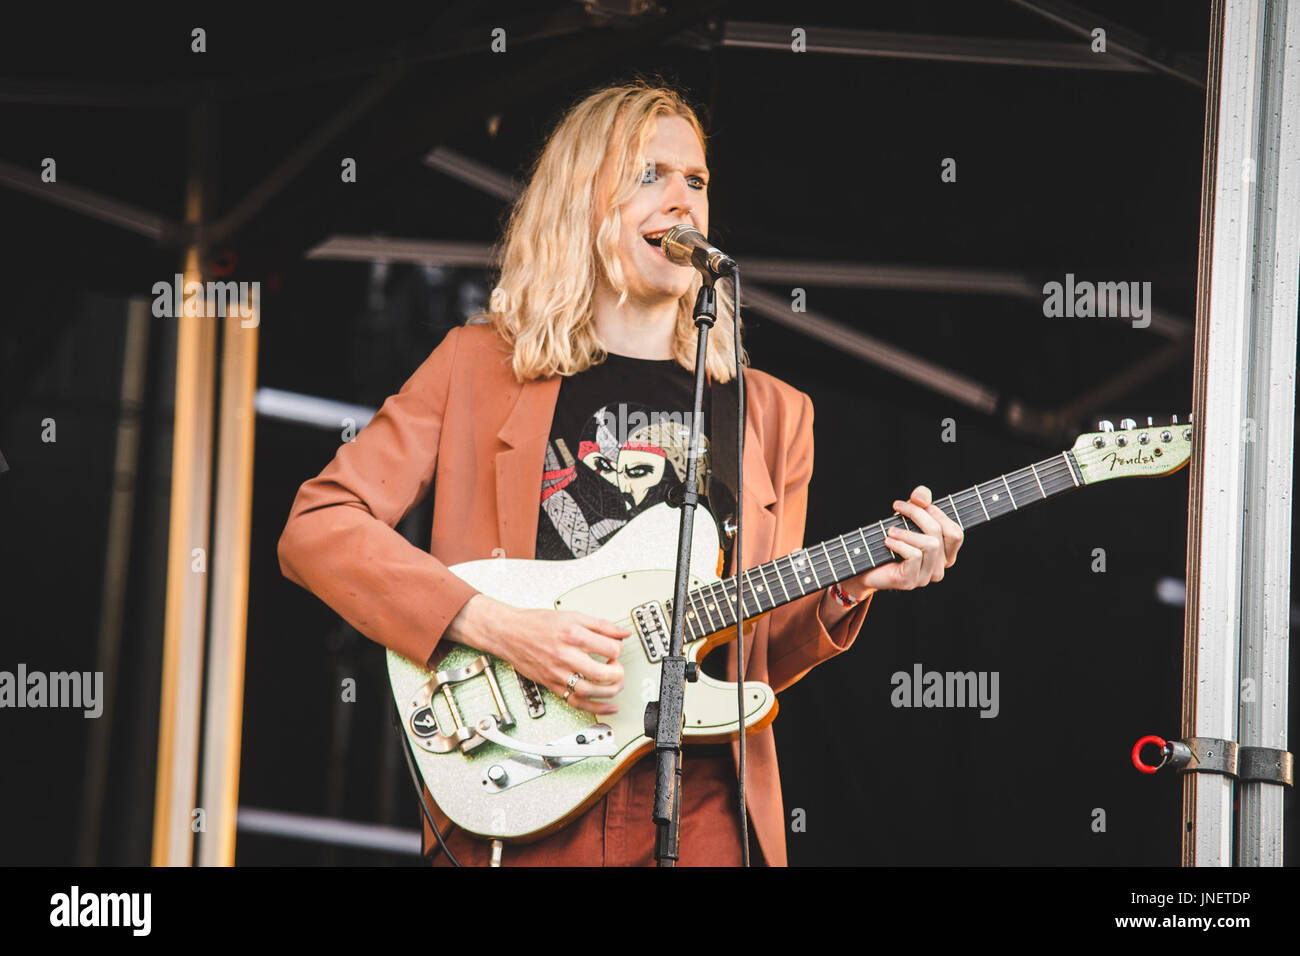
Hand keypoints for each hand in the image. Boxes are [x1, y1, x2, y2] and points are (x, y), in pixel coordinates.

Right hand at [446, 595, 630, 715]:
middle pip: (600, 672)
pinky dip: (595, 708)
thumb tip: (622, 633)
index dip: (618, 649)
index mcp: (573, 634)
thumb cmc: (537, 623)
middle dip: (617, 673)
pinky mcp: (552, 684)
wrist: (509, 633)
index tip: (615, 649)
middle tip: (618, 669)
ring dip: (609, 692)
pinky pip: (575, 702)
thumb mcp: (572, 616)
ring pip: (589, 691)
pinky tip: (608, 707)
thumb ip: (601, 625)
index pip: (608, 648)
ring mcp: (557, 672)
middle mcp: (565, 655)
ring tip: (616, 685)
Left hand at [841, 485, 963, 597]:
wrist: (866, 565)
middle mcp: (939, 568)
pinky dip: (899, 544)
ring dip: (907, 532)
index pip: (955, 533)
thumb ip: (920, 501)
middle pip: (939, 533)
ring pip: (930, 545)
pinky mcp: (910, 581)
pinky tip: (887, 542)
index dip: (939, 514)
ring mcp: (925, 577)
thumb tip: (922, 498)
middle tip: (897, 507)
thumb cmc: (892, 540)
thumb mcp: (908, 516)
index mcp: (945, 555)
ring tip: (890, 530)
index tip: (919, 502)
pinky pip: (914, 556)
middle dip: (917, 514)